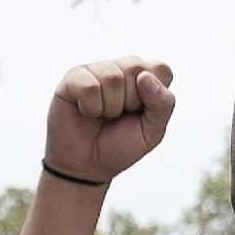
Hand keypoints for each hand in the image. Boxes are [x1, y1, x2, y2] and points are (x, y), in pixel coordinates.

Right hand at [44, 57, 175, 186]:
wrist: (86, 167)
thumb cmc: (119, 146)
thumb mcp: (152, 132)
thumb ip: (162, 103)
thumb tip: (144, 76)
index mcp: (145, 78)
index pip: (160, 69)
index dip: (153, 95)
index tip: (140, 113)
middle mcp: (120, 69)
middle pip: (135, 68)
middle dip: (129, 101)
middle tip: (118, 116)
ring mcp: (95, 71)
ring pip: (112, 77)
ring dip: (108, 107)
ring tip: (101, 116)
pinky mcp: (73, 79)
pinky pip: (88, 86)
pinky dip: (90, 107)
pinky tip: (85, 112)